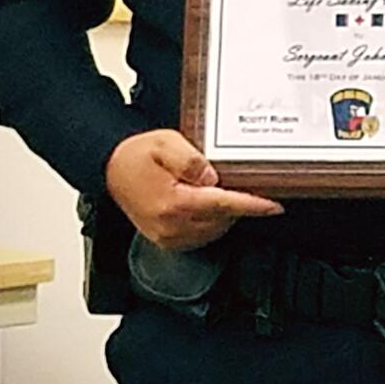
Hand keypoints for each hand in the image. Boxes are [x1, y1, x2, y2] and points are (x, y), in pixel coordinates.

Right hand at [106, 129, 283, 251]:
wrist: (110, 167)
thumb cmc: (136, 155)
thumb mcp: (165, 143)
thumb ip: (191, 160)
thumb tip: (212, 177)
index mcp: (173, 203)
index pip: (224, 205)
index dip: (252, 205)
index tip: (274, 206)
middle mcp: (171, 226)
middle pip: (223, 218)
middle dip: (237, 203)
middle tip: (240, 183)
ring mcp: (168, 237)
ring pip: (215, 229)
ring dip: (225, 213)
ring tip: (218, 190)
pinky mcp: (166, 240)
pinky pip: (201, 236)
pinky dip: (212, 222)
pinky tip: (209, 205)